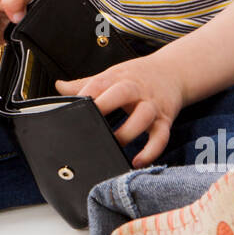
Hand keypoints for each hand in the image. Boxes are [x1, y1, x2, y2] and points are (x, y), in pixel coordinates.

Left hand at [55, 55, 187, 167]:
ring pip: (143, 117)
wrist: (174, 72)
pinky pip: (161, 137)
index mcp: (119, 78)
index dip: (84, 94)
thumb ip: (86, 83)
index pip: (99, 83)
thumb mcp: (113, 75)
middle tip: (90, 125)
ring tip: (112, 147)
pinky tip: (137, 162)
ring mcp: (152, 105)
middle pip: (123, 93)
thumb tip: (59, 86)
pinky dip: (151, 151)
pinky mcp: (165, 120)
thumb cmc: (138, 76)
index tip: (72, 110)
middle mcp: (137, 90)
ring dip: (127, 133)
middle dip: (106, 106)